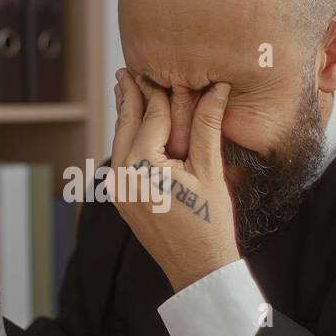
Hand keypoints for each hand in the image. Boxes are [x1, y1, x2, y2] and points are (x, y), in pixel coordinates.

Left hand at [109, 68, 240, 291]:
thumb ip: (206, 126)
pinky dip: (128, 141)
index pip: (152, 116)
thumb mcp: (211, 170)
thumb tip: (218, 87)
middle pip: (127, 125)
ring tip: (127, 91)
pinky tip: (135, 129)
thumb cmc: (210, 223)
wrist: (198, 270)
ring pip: (120, 142)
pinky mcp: (121, 200)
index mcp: (141, 165)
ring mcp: (117, 190)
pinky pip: (121, 161)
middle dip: (130, 97)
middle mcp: (121, 176)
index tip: (156, 65)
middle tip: (127, 70)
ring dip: (127, 117)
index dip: (159, 89)